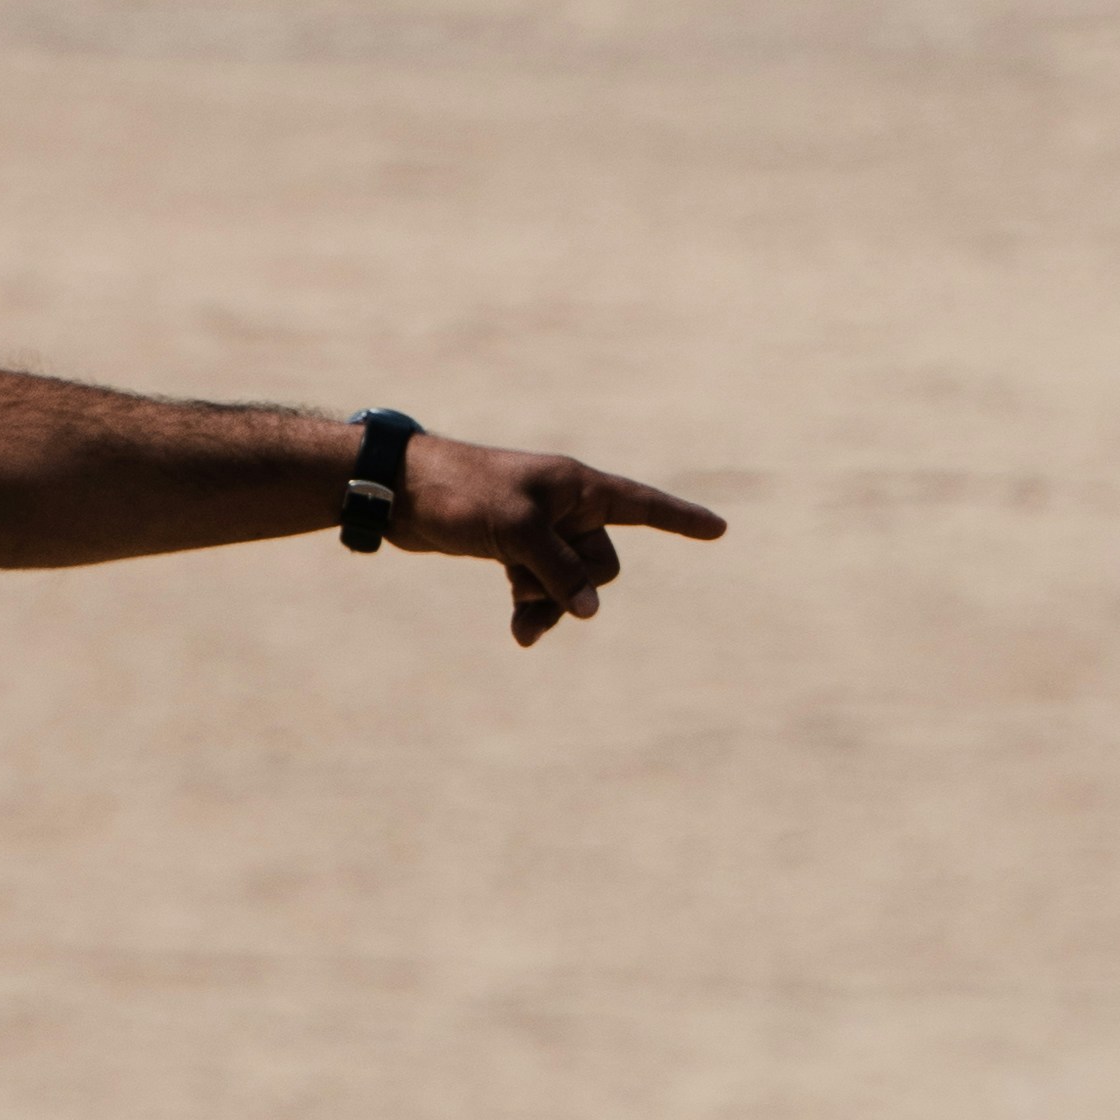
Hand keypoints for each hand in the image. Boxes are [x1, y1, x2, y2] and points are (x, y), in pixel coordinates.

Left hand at [389, 434, 726, 647]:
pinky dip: (533, 606)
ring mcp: (540, 529)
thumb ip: (560, 570)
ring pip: (570, 582)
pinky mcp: (512, 548)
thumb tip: (589, 610)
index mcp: (578, 486)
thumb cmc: (461, 494)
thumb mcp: (518, 532)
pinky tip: (520, 633)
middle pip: (601, 561)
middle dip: (577, 585)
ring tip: (523, 628)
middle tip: (534, 583)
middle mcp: (565, 506)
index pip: (643, 505)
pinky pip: (541, 586)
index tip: (719, 529)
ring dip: (551, 605)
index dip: (681, 520)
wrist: (400, 493)